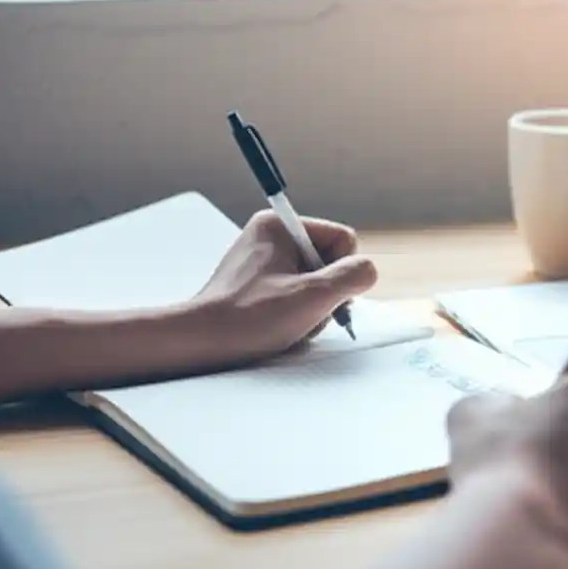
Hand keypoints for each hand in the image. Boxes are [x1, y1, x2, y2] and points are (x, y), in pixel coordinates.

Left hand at [193, 210, 376, 361]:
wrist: (200, 343)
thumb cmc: (249, 318)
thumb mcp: (313, 296)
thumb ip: (353, 276)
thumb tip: (367, 271)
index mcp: (280, 225)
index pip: (342, 239)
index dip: (341, 273)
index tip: (317, 295)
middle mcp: (270, 235)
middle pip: (329, 262)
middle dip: (324, 294)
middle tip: (301, 314)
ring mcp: (263, 261)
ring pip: (315, 282)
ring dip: (311, 309)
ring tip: (286, 324)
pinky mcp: (257, 284)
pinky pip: (295, 294)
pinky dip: (295, 314)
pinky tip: (278, 327)